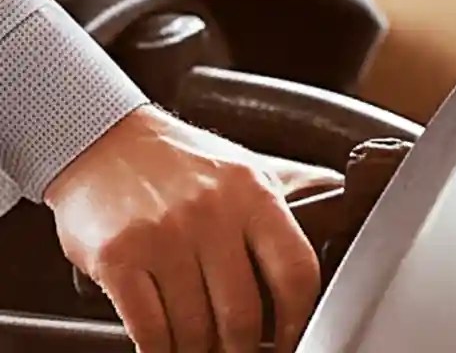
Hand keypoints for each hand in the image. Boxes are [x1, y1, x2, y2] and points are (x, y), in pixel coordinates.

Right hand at [43, 105, 342, 352]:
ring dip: (199, 351)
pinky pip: (148, 328)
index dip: (298, 320)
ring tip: (201, 349)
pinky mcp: (118, 257)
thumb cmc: (181, 160)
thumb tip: (339, 202)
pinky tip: (165, 349)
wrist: (101, 139)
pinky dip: (160, 351)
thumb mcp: (247, 168)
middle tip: (239, 351)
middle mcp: (212, 214)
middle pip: (242, 313)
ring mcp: (163, 237)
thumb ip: (288, 196)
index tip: (289, 340)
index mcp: (254, 195)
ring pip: (194, 328)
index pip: (295, 271)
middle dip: (243, 347)